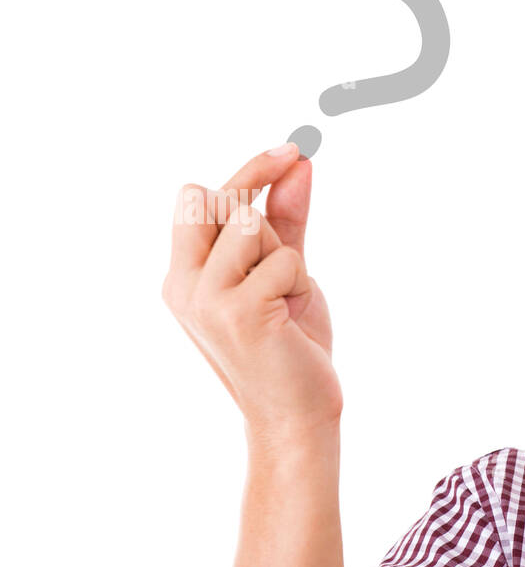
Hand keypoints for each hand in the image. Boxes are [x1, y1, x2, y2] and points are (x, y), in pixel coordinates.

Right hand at [163, 143, 340, 442]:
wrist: (298, 415)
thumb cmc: (291, 348)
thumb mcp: (287, 275)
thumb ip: (287, 221)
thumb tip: (299, 164)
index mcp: (183, 275)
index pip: (199, 198)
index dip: (248, 173)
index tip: (291, 151)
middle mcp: (183, 284)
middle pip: (217, 200)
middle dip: (260, 203)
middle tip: (293, 204)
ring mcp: (205, 297)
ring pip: (251, 223)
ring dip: (285, 254)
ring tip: (285, 299)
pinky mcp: (237, 310)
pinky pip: (284, 258)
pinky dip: (299, 280)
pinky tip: (290, 316)